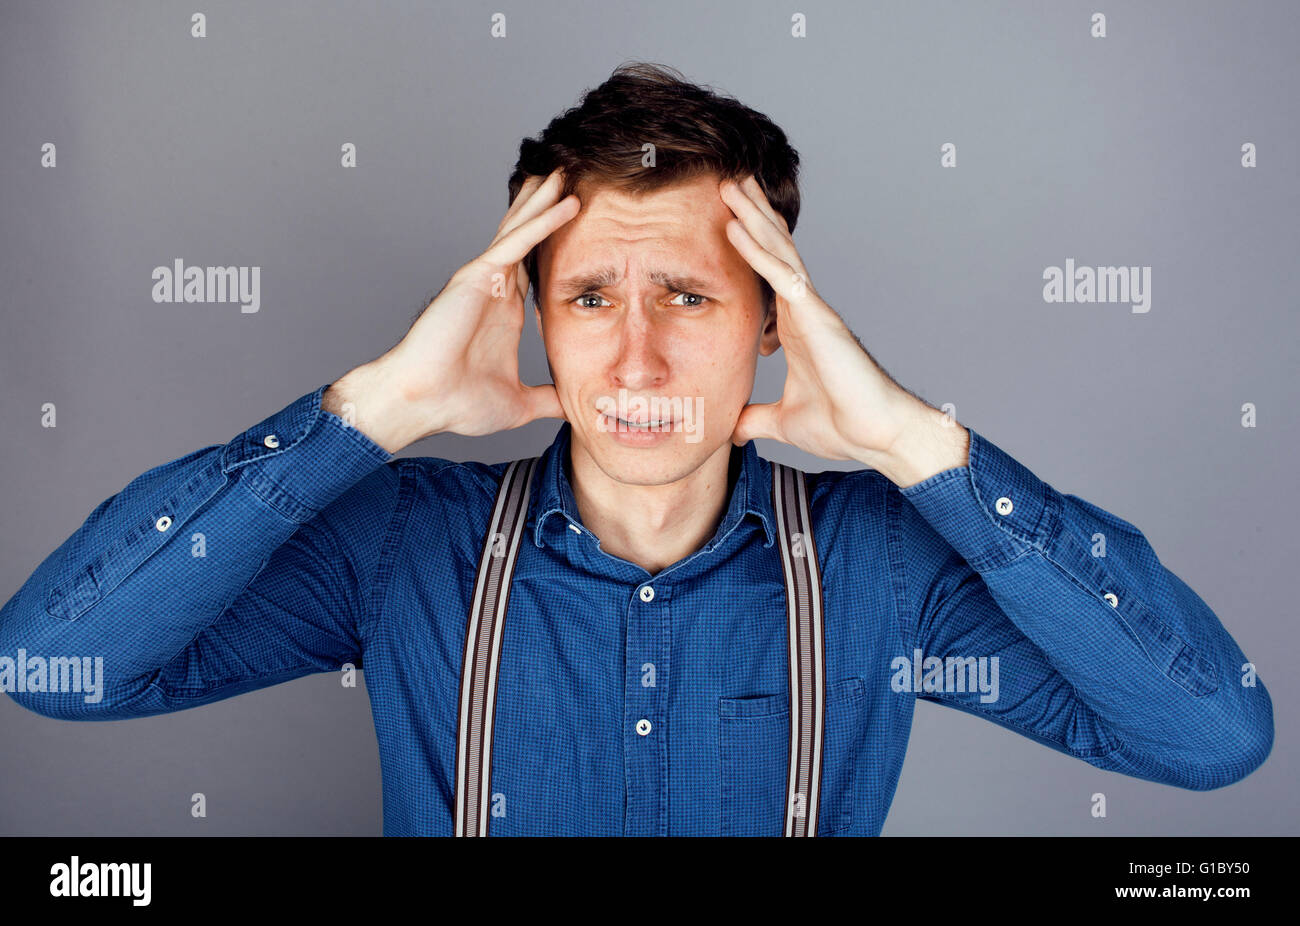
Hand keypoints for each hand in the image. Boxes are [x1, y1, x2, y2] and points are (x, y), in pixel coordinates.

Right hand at [326, 169, 578, 452]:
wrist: (424, 402)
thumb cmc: (457, 403)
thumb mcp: (520, 404)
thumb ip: (548, 400)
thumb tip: (572, 407)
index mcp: (505, 313)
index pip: (535, 268)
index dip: (552, 244)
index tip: (574, 226)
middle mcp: (495, 289)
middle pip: (526, 238)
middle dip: (545, 207)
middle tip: (567, 178)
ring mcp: (485, 279)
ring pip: (521, 229)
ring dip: (544, 200)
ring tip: (563, 172)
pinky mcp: (479, 277)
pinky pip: (517, 242)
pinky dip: (543, 222)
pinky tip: (565, 203)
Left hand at [720, 175, 967, 485]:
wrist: (877, 437)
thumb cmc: (843, 426)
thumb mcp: (782, 422)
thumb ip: (755, 419)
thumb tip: (730, 430)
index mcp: (797, 326)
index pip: (768, 274)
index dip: (751, 244)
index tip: (727, 218)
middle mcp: (805, 309)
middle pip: (774, 250)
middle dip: (752, 214)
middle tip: (728, 181)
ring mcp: (813, 309)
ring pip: (778, 251)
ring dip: (752, 216)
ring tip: (729, 184)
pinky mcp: (818, 318)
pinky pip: (781, 277)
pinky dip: (756, 252)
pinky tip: (735, 228)